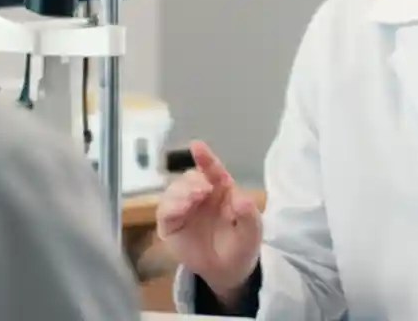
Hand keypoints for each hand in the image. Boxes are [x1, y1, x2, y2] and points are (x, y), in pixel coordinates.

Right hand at [156, 141, 261, 301]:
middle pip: (189, 178)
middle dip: (193, 181)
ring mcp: (184, 208)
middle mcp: (200, 194)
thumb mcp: (252, 231)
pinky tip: (179, 210)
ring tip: (193, 200)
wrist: (228, 272)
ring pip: (174, 191)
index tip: (196, 146)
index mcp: (221, 188)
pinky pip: (164, 212)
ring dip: (181, 192)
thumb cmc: (242, 244)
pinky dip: (170, 208)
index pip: (212, 169)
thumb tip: (241, 199)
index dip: (205, 157)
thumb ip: (248, 215)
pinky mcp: (170, 224)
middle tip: (202, 192)